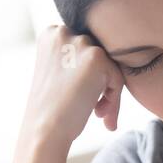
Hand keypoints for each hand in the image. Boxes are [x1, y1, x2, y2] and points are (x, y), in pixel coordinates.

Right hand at [20, 24, 125, 148]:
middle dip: (100, 82)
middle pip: (98, 55)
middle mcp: (63, 32)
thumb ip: (76, 58)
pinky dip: (114, 98)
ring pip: (110, 66)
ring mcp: (80, 43)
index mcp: (51, 34)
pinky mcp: (96, 58)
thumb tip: (107, 58)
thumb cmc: (51, 108)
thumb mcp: (57, 72)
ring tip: (99, 113)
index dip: (87, 74)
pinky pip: (118, 77)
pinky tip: (100, 114)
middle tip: (96, 109)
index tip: (83, 96)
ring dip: (109, 92)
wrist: (44, 130)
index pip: (84, 48)